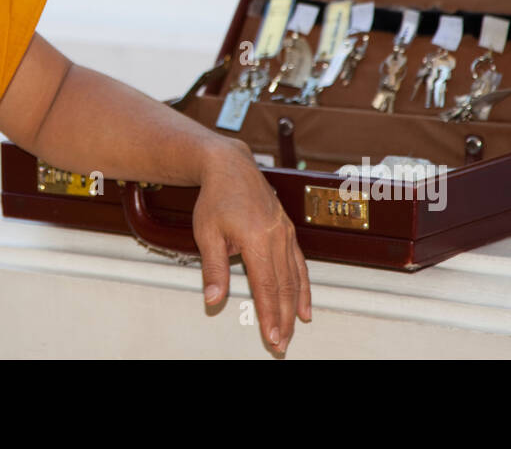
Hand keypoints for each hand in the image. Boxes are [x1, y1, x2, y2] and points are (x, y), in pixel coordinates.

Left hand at [192, 139, 311, 353]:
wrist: (230, 166)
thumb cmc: (216, 197)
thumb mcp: (206, 233)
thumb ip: (213, 269)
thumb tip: (213, 299)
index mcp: (256, 239)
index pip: (265, 287)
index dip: (270, 315)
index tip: (271, 337)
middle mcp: (276, 237)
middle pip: (284, 287)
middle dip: (283, 319)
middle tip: (281, 344)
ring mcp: (284, 233)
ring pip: (294, 278)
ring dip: (294, 308)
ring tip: (292, 330)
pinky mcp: (287, 231)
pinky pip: (299, 264)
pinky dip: (303, 287)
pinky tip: (304, 306)